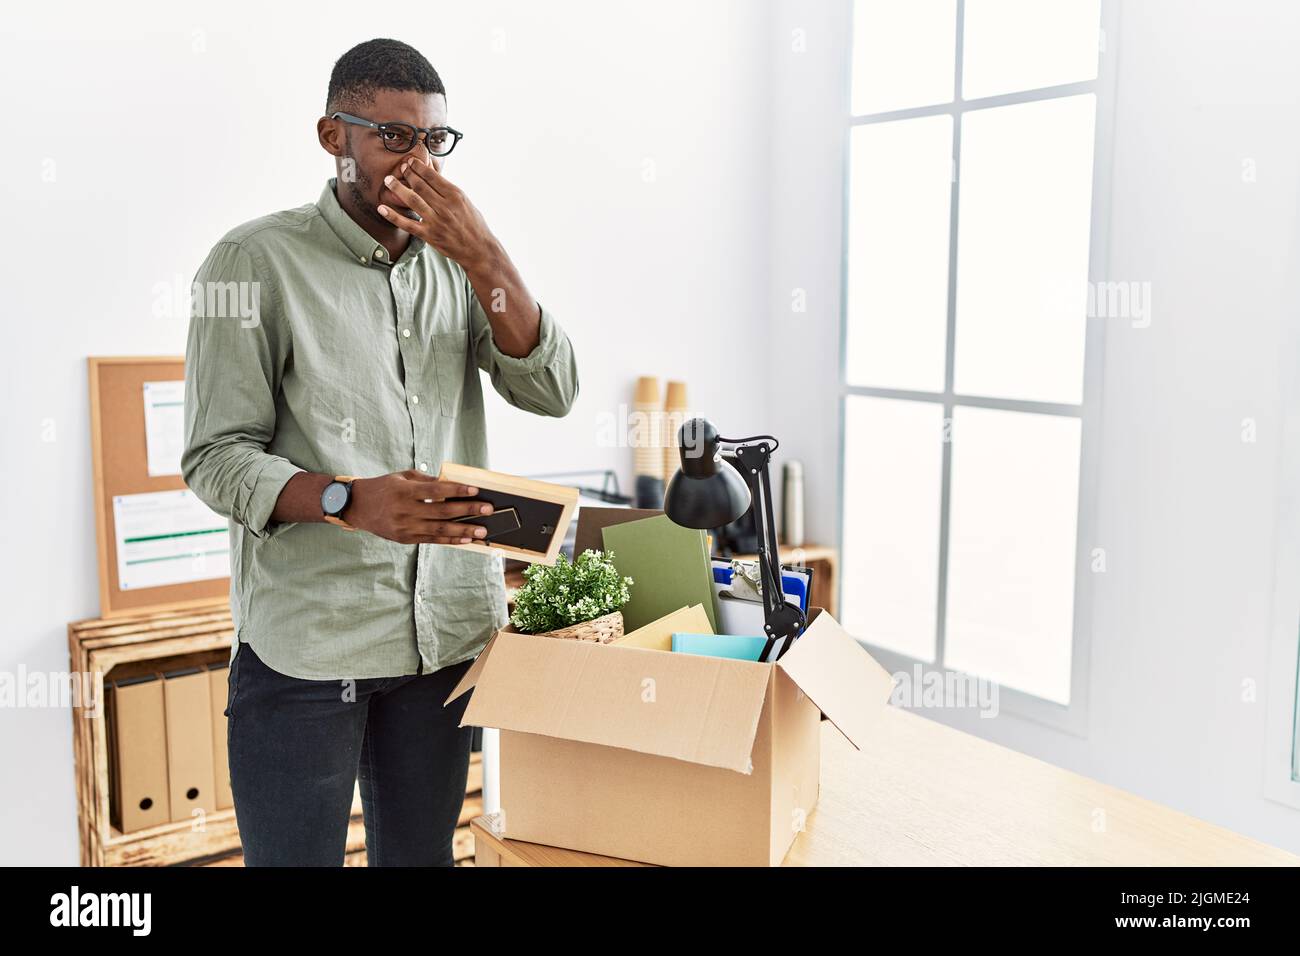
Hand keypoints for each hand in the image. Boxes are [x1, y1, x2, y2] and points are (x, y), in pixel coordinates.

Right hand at [345, 470, 494, 544]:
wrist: (357, 507)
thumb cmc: (383, 487)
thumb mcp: (402, 477)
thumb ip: (426, 481)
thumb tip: (452, 484)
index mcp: (404, 491)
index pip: (436, 491)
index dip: (456, 491)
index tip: (475, 491)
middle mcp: (405, 511)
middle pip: (442, 512)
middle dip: (467, 510)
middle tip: (488, 509)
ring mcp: (405, 527)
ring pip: (439, 530)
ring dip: (464, 530)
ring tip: (482, 530)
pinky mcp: (406, 539)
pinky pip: (432, 540)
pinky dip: (450, 540)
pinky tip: (465, 539)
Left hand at [377, 160, 494, 267]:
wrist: (478, 249)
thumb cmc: (473, 223)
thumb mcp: (465, 201)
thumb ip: (448, 189)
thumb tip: (433, 172)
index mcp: (456, 196)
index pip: (433, 176)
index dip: (419, 167)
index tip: (411, 161)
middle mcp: (445, 207)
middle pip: (420, 186)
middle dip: (408, 174)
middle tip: (400, 167)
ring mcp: (436, 222)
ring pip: (412, 201)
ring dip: (398, 188)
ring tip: (388, 180)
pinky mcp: (429, 235)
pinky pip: (407, 224)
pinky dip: (393, 216)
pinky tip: (382, 208)